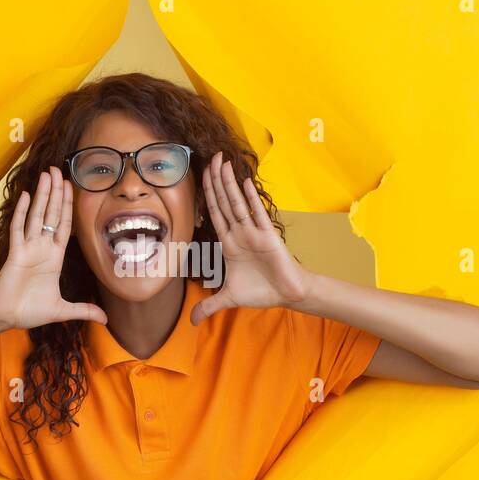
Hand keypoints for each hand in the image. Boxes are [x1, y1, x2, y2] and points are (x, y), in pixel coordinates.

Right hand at [0, 166, 107, 329]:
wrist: (5, 317)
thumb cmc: (29, 311)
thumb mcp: (63, 311)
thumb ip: (83, 310)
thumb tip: (105, 320)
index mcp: (54, 257)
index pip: (64, 225)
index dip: (68, 206)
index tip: (72, 186)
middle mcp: (41, 248)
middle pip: (51, 214)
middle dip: (56, 193)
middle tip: (59, 170)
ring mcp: (27, 248)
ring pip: (36, 216)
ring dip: (43, 195)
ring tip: (47, 174)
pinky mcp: (14, 254)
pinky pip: (18, 229)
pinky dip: (22, 212)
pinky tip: (27, 196)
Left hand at [191, 153, 313, 324]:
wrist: (287, 294)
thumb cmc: (261, 291)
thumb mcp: (228, 298)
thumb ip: (209, 305)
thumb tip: (191, 321)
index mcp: (229, 243)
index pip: (214, 213)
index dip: (207, 195)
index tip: (201, 176)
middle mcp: (239, 233)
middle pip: (223, 202)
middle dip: (215, 181)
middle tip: (210, 158)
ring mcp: (253, 232)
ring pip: (237, 203)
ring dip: (228, 182)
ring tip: (222, 161)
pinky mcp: (268, 235)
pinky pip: (257, 214)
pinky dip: (250, 198)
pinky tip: (244, 181)